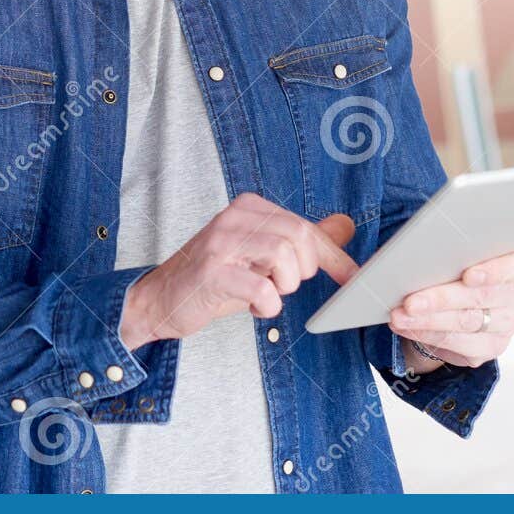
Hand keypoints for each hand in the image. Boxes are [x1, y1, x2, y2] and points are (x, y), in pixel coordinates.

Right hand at [120, 192, 357, 350]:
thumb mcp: (261, 255)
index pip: (306, 226)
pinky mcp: (212, 272)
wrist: (160, 299)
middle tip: (283, 285)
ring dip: (283, 286)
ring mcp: (221, 243)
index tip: (353, 278)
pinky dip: (267, 305)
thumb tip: (344, 225)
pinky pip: (262, 288)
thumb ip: (301, 239)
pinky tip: (253, 306)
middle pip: (299, 237)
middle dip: (303, 270)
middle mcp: (234, 217)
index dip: (334, 257)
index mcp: (249, 207)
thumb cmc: (215, 279)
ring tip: (265, 292)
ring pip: (284, 257)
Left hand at [388, 245, 513, 368]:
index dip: (495, 271)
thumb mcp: (453, 246)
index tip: (467, 275)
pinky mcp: (491, 347)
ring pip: (469, 324)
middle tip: (410, 302)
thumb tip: (413, 249)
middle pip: (484, 297)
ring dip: (429, 321)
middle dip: (442, 299)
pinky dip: (428, 336)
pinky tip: (407, 328)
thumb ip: (446, 243)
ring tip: (398, 316)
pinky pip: (461, 346)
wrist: (454, 295)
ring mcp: (509, 323)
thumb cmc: (454, 261)